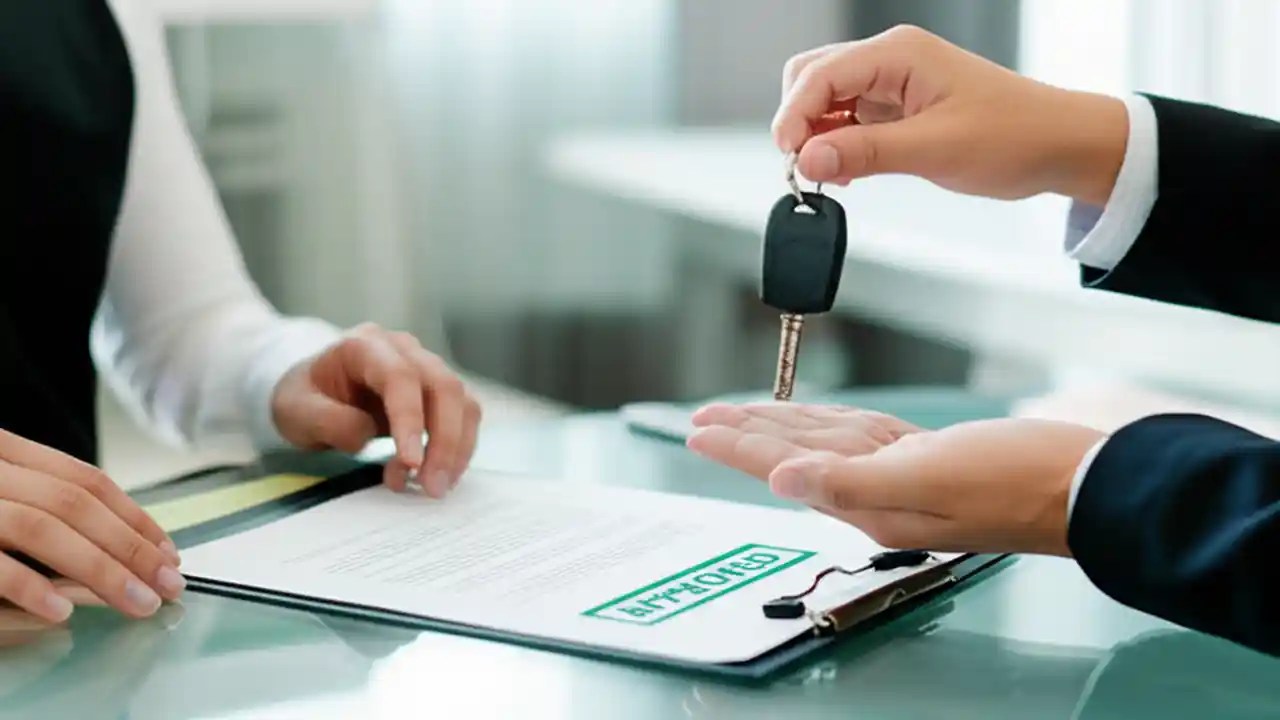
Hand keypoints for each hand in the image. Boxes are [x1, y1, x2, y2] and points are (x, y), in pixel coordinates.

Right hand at [0, 431, 182, 623]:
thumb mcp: (2, 495)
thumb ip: (44, 512)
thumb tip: (115, 552)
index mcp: (6, 453)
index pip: (86, 481)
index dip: (135, 517)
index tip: (169, 553)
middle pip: (76, 504)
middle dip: (132, 547)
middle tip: (169, 586)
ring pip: (43, 528)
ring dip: (101, 570)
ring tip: (139, 604)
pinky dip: (31, 587)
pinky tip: (62, 612)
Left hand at [271, 323, 481, 496]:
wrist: (313, 390)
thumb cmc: (304, 398)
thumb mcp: (294, 411)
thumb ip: (328, 422)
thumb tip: (368, 437)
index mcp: (365, 345)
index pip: (400, 377)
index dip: (410, 420)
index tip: (411, 463)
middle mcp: (403, 349)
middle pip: (443, 386)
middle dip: (444, 441)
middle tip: (432, 487)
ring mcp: (425, 366)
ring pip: (462, 401)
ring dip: (456, 448)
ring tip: (433, 487)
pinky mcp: (437, 390)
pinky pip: (463, 415)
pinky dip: (458, 447)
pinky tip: (439, 474)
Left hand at [687, 403, 1104, 555]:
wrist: (1090, 484)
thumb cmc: (1020, 482)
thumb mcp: (928, 480)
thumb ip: (850, 483)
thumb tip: (778, 482)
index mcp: (872, 502)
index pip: (786, 466)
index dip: (739, 445)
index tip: (698, 428)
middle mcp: (880, 492)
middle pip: (796, 454)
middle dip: (747, 434)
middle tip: (703, 418)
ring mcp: (904, 474)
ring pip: (825, 442)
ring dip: (781, 427)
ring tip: (742, 417)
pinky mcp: (929, 456)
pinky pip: (863, 437)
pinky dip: (832, 424)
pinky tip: (814, 421)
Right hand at [774, 25, 1128, 205]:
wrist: (1058, 145)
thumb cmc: (1014, 135)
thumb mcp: (936, 149)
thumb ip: (867, 153)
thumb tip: (808, 159)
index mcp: (898, 53)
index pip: (820, 75)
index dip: (793, 116)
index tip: (787, 157)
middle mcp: (890, 60)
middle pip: (812, 79)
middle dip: (798, 122)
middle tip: (803, 167)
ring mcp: (892, 83)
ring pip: (826, 101)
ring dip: (816, 137)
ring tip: (827, 175)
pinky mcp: (897, 108)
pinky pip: (848, 120)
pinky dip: (837, 145)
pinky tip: (846, 172)